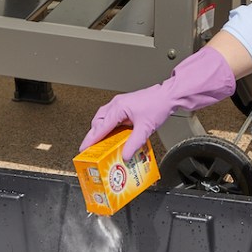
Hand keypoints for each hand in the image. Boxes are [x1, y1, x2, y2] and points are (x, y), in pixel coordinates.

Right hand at [79, 46, 235, 159]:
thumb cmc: (157, 105)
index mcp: (118, 108)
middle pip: (98, 122)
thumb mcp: (145, 129)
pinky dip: (109, 127)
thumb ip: (134, 144)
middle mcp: (116, 104)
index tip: (84, 148)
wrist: (168, 96)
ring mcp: (120, 104)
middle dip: (94, 135)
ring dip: (101, 131)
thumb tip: (125, 155)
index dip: (91, 139)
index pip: (100, 127)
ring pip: (104, 119)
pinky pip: (112, 117)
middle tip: (91, 148)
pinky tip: (113, 136)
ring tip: (100, 143)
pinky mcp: (125, 106)